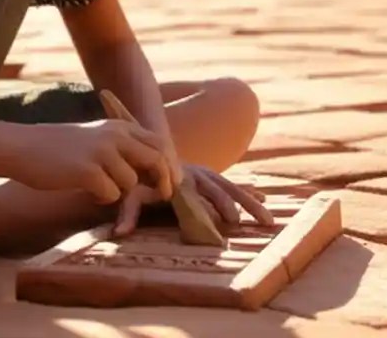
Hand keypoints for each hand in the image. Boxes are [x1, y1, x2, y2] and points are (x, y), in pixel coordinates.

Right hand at [11, 120, 172, 204]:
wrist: (22, 146)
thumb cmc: (58, 148)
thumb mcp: (95, 138)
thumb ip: (122, 149)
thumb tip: (154, 172)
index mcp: (118, 126)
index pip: (158, 144)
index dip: (168, 166)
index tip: (169, 184)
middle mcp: (114, 135)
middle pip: (156, 161)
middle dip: (162, 182)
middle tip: (160, 197)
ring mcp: (102, 152)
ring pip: (130, 183)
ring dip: (118, 191)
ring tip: (96, 186)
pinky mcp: (88, 171)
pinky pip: (111, 195)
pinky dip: (101, 198)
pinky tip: (85, 190)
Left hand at [112, 163, 272, 236]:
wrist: (152, 151)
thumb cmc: (141, 179)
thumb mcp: (132, 195)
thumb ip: (128, 213)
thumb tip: (118, 234)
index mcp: (180, 182)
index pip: (195, 199)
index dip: (206, 211)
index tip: (217, 224)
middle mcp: (198, 176)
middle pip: (217, 192)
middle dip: (229, 206)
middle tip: (238, 222)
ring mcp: (208, 176)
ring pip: (232, 189)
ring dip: (250, 203)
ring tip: (268, 221)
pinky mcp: (214, 178)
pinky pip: (234, 186)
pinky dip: (249, 193)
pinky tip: (264, 201)